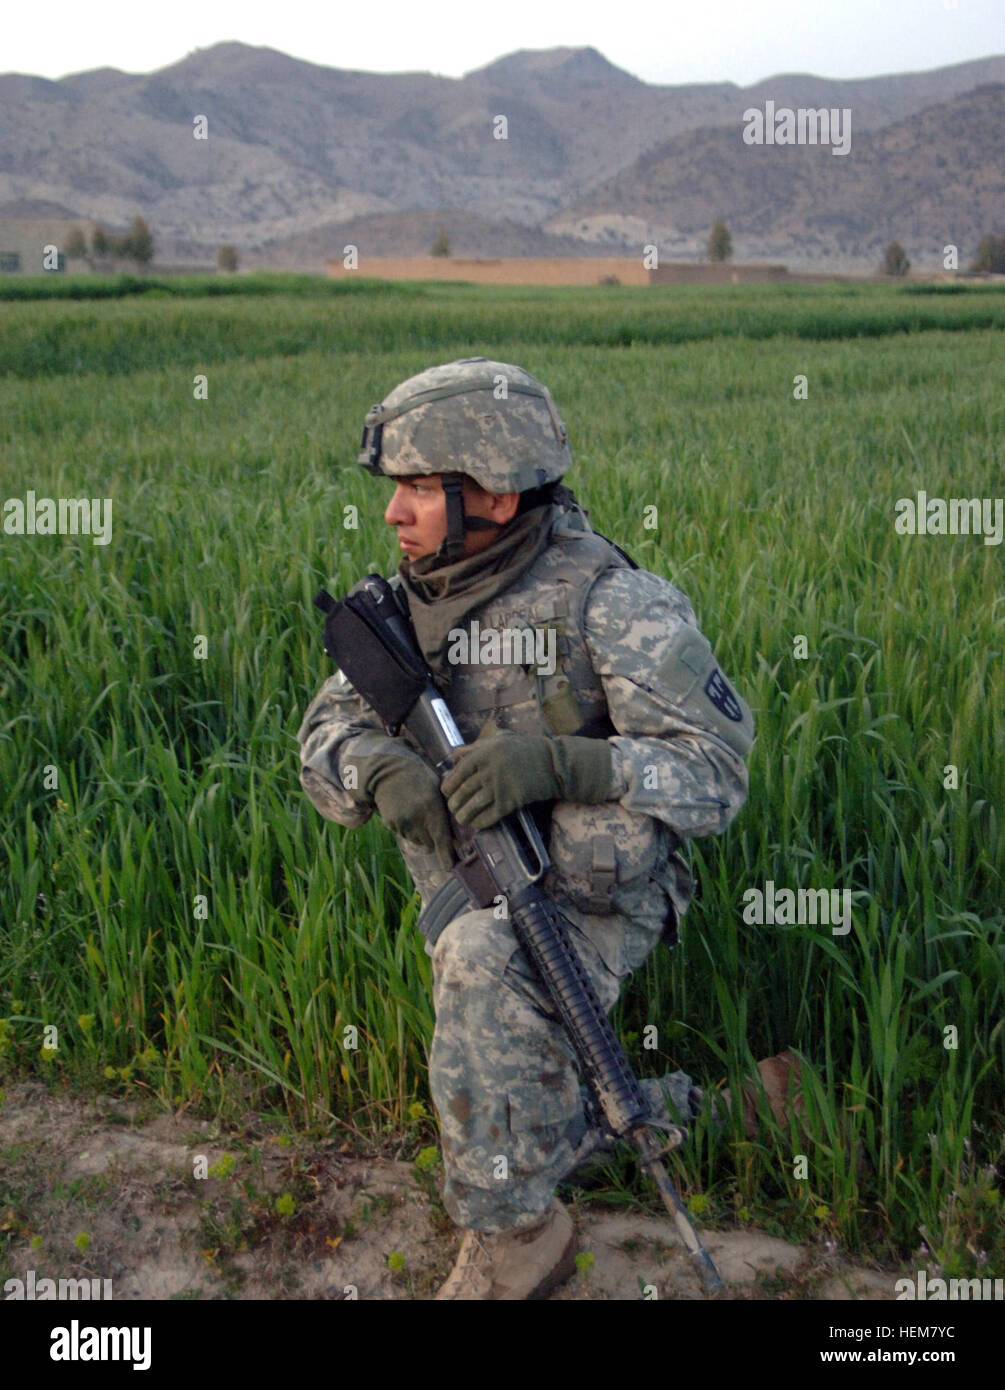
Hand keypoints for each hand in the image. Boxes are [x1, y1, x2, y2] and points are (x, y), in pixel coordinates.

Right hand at [350, 752, 454, 870]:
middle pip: (430, 843)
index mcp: (432, 808)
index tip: (451, 867)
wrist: (390, 771)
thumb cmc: (420, 778)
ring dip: (421, 834)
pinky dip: (408, 829)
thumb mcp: (438, 791)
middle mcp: (417, 818)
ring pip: (417, 840)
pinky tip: (407, 812)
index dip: (447, 856)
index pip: (442, 839)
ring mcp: (402, 822)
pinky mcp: (391, 824)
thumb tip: (457, 840)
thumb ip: (447, 814)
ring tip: (419, 813)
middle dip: (435, 839)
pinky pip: (404, 834)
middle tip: (434, 825)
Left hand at [440, 731, 612, 829]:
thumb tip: (454, 756)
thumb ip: (476, 747)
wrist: (552, 763)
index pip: (458, 772)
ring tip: (460, 819)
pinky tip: (476, 824)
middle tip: (453, 808)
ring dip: (463, 816)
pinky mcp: (510, 801)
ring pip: (473, 806)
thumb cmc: (525, 749)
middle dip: (454, 803)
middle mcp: (489, 770)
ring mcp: (499, 787)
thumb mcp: (500, 740)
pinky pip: (490, 816)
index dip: (449, 784)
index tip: (446, 791)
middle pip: (463, 791)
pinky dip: (480, 822)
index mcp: (484, 753)